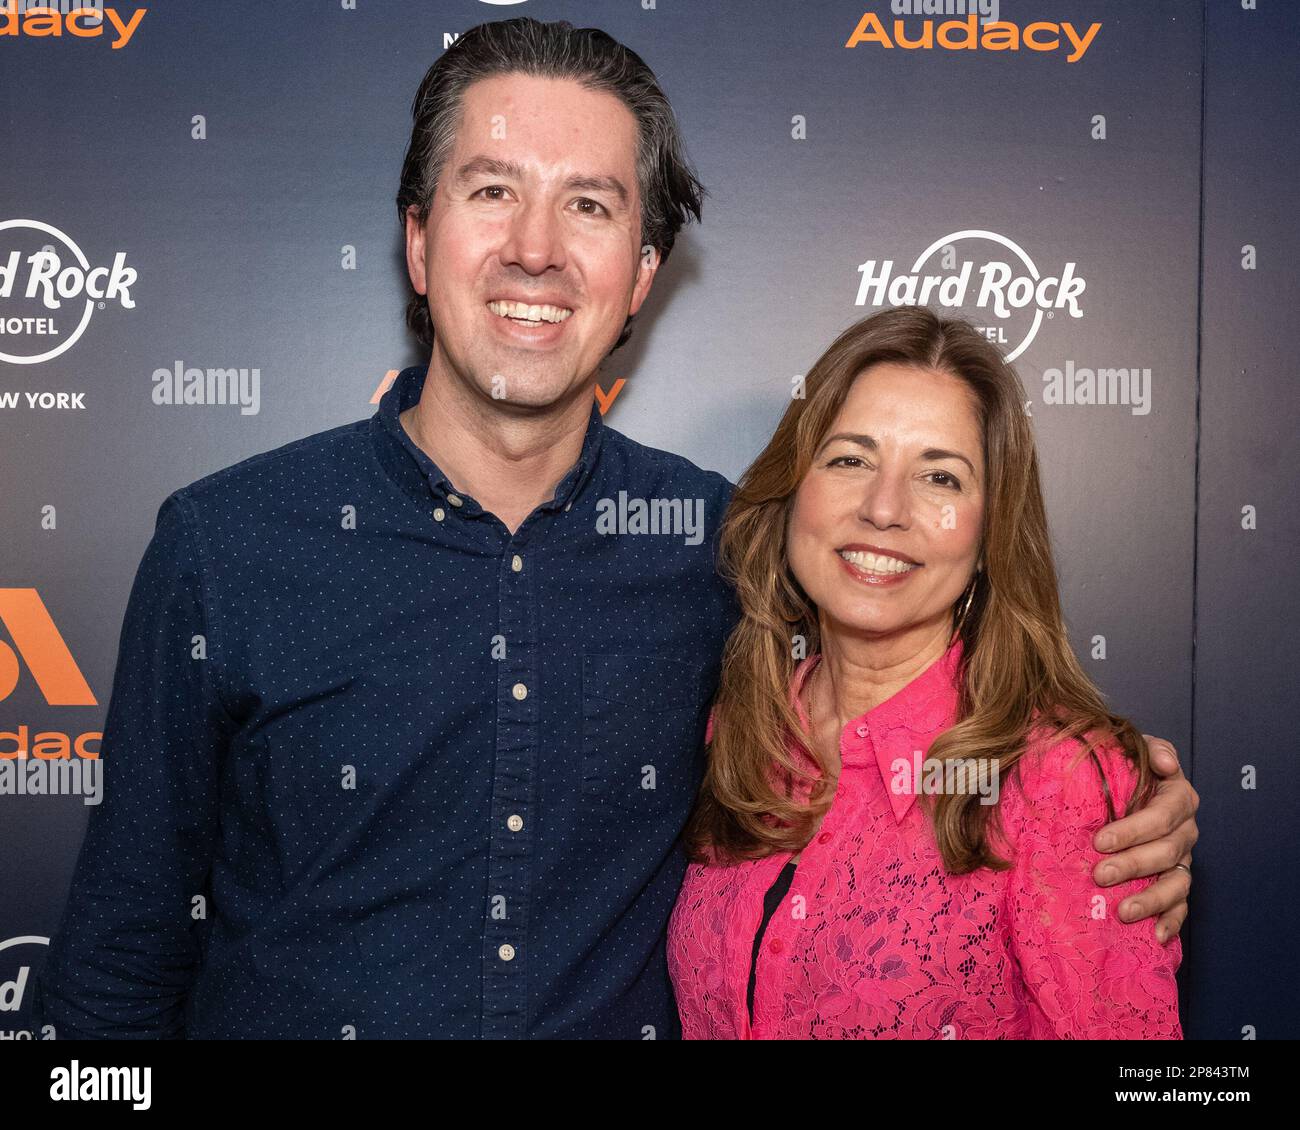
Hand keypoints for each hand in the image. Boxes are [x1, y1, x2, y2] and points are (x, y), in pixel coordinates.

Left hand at [1092, 735, 1197, 943]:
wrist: (1126, 785)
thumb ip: (1152, 749)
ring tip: (1123, 910)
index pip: (1162, 815)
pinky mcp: (1176, 881)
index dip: (1133, 829)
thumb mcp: (1137, 748)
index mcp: (1178, 797)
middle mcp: (1185, 830)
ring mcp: (1183, 859)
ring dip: (1151, 899)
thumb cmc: (1127, 767)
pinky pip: (1180, 905)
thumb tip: (1163, 762)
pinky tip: (1156, 936)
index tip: (1100, 840)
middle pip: (1166, 851)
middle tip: (1100, 874)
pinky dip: (1171, 922)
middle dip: (1132, 865)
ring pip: (1176, 883)